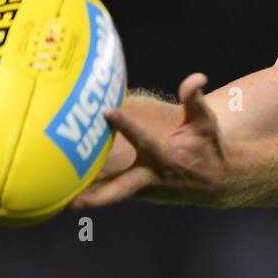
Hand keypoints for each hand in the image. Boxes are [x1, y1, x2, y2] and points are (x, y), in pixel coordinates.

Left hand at [72, 73, 239, 208]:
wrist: (218, 182)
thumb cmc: (209, 147)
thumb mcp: (206, 122)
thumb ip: (195, 100)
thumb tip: (195, 78)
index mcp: (167, 155)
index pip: (143, 139)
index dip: (125, 125)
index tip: (106, 111)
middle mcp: (152, 175)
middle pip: (121, 188)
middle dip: (99, 194)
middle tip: (75, 199)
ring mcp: (144, 189)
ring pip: (111, 194)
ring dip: (88, 197)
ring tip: (59, 198)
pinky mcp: (140, 193)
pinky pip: (112, 192)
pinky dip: (93, 191)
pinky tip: (66, 190)